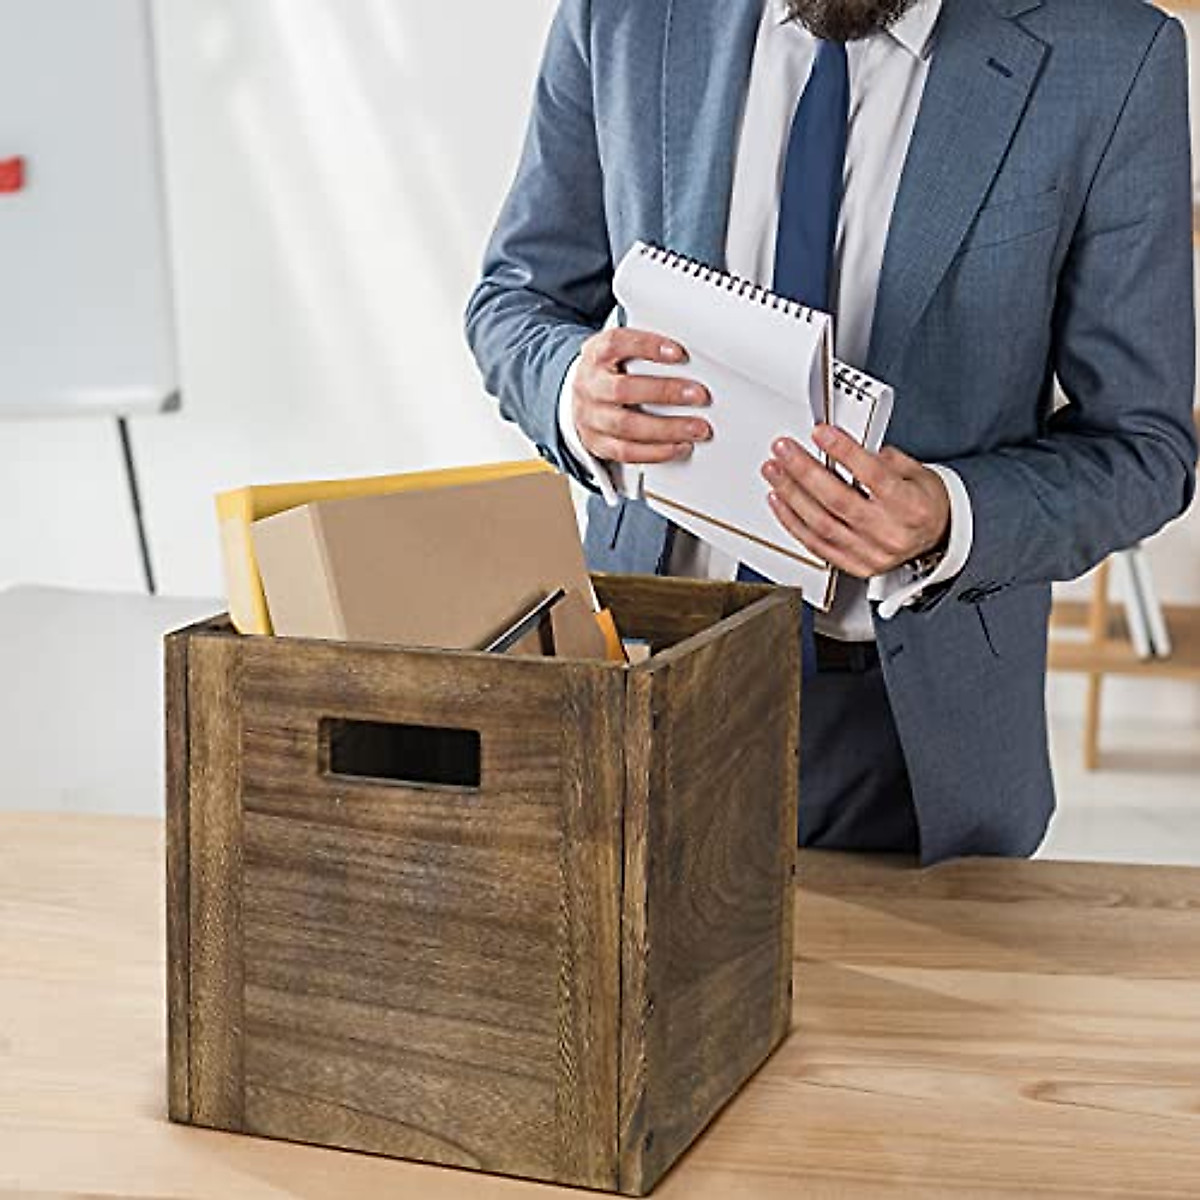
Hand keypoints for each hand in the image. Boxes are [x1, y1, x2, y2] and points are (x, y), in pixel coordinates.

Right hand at [574, 328, 712, 464]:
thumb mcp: (621, 352)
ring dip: (667, 429)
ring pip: (626, 426)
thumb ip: (647, 352)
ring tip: (696, 428)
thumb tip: (689, 359)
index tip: (679, 353)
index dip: (647, 346)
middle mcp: (589, 386)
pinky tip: (679, 447)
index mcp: (596, 355)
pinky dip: (656, 452)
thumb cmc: (612, 372)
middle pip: (623, 390)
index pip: (616, 344)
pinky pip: (626, 452)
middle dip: (665, 392)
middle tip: (699, 396)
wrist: (582, 398)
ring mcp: (590, 417)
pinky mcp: (597, 443)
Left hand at [764, 425, 950, 579]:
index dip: (844, 452)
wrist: (938, 540)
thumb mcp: (917, 472)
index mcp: (910, 506)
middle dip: (804, 471)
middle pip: (838, 500)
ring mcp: (871, 553)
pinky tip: (780, 501)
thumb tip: (848, 447)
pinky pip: (817, 545)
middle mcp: (890, 532)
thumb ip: (884, 459)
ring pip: (822, 524)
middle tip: (784, 450)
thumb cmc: (924, 503)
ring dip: (792, 495)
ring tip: (775, 472)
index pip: (873, 475)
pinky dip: (793, 522)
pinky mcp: (855, 566)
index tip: (821, 433)